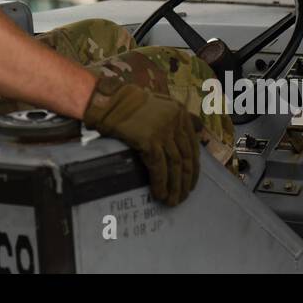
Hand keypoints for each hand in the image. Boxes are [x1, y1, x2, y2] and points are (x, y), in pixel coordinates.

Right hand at [81, 75, 200, 205]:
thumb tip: (187, 141)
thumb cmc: (129, 106)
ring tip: (172, 200)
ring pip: (175, 165)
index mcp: (179, 113)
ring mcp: (163, 131)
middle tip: (182, 196)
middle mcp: (175, 122)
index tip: (191, 182)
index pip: (192, 146)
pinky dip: (161, 183)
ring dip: (175, 186)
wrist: (108, 102)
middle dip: (185, 180)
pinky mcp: (149, 141)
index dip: (193, 167)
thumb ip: (173, 122)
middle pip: (186, 157)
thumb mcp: (158, 107)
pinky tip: (159, 194)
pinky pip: (159, 168)